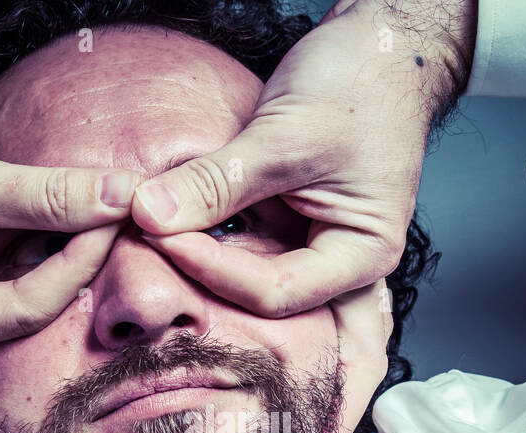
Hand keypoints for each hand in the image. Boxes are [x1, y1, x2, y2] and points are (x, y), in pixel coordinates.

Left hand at [129, 0, 475, 317]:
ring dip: (199, 253)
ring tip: (151, 228)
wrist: (382, 45)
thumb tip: (146, 214)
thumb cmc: (358, 84)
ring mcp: (318, 244)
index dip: (210, 269)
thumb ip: (215, 183)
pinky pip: (247, 242)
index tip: (156, 233)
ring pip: (247, 272)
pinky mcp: (295, 222)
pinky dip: (210, 232)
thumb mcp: (283, 137)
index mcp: (362, 257)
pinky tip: (173, 218)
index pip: (273, 292)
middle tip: (142, 237)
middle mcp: (343, 264)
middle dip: (200, 270)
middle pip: (259, 294)